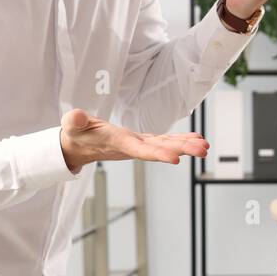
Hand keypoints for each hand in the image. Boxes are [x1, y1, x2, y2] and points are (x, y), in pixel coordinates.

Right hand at [59, 108, 208, 171]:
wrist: (77, 145)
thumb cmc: (75, 134)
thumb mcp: (71, 126)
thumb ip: (74, 122)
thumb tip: (76, 116)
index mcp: (117, 143)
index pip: (139, 150)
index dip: (157, 154)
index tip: (175, 159)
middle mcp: (132, 146)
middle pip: (160, 149)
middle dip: (182, 149)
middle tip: (203, 150)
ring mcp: (138, 144)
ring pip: (166, 145)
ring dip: (186, 146)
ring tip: (205, 146)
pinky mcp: (141, 140)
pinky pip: (164, 140)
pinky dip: (180, 139)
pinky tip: (196, 138)